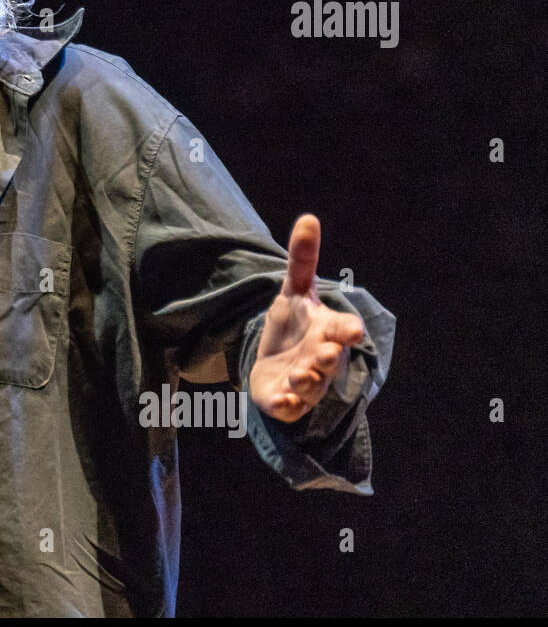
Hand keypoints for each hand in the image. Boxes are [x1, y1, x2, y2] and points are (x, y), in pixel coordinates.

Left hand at [249, 214, 364, 422]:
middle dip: (329, 358)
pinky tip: (281, 399)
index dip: (348, 330)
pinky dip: (286, 405)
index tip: (353, 330)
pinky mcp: (285, 400)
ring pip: (312, 387)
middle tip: (325, 351)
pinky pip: (289, 408)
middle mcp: (322, 359)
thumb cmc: (293, 325)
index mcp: (328, 332)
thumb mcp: (293, 291)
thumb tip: (308, 218)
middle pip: (330, 361)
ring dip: (307, 381)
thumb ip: (302, 259)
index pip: (344, 330)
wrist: (273, 360)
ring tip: (299, 373)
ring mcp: (306, 383)